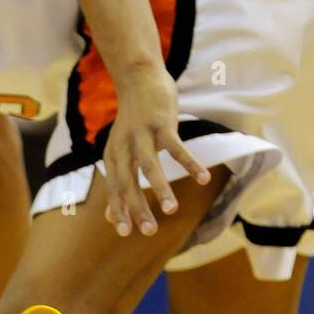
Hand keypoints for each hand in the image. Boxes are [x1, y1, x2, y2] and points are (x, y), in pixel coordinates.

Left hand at [102, 68, 209, 235]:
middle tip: (149, 232)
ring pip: (150, 167)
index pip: (115, 189)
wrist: (139, 80)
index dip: (119, 210)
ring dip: (161, 188)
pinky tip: (203, 178)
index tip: (125, 233)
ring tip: (172, 210)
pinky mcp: (162, 123)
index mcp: (114, 157)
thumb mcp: (121, 152)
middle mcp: (124, 148)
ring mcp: (142, 135)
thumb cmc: (133, 122)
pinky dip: (190, 163)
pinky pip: (177, 147)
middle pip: (129, 182)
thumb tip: (110, 217)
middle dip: (138, 208)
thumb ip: (118, 183)